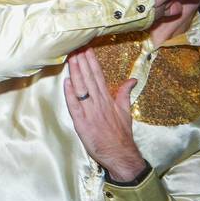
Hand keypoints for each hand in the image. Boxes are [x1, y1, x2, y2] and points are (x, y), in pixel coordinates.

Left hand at [63, 49, 145, 180]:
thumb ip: (125, 94)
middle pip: (89, 78)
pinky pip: (75, 106)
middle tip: (75, 45)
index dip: (91, 61)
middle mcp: (99, 102)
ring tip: (70, 57)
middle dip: (82, 61)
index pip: (98, 76)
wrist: (121, 154)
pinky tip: (67, 82)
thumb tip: (132, 79)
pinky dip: (70, 94)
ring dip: (75, 72)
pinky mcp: (82, 123)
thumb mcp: (126, 111)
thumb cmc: (121, 134)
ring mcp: (90, 112)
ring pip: (81, 88)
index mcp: (108, 99)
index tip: (86, 48)